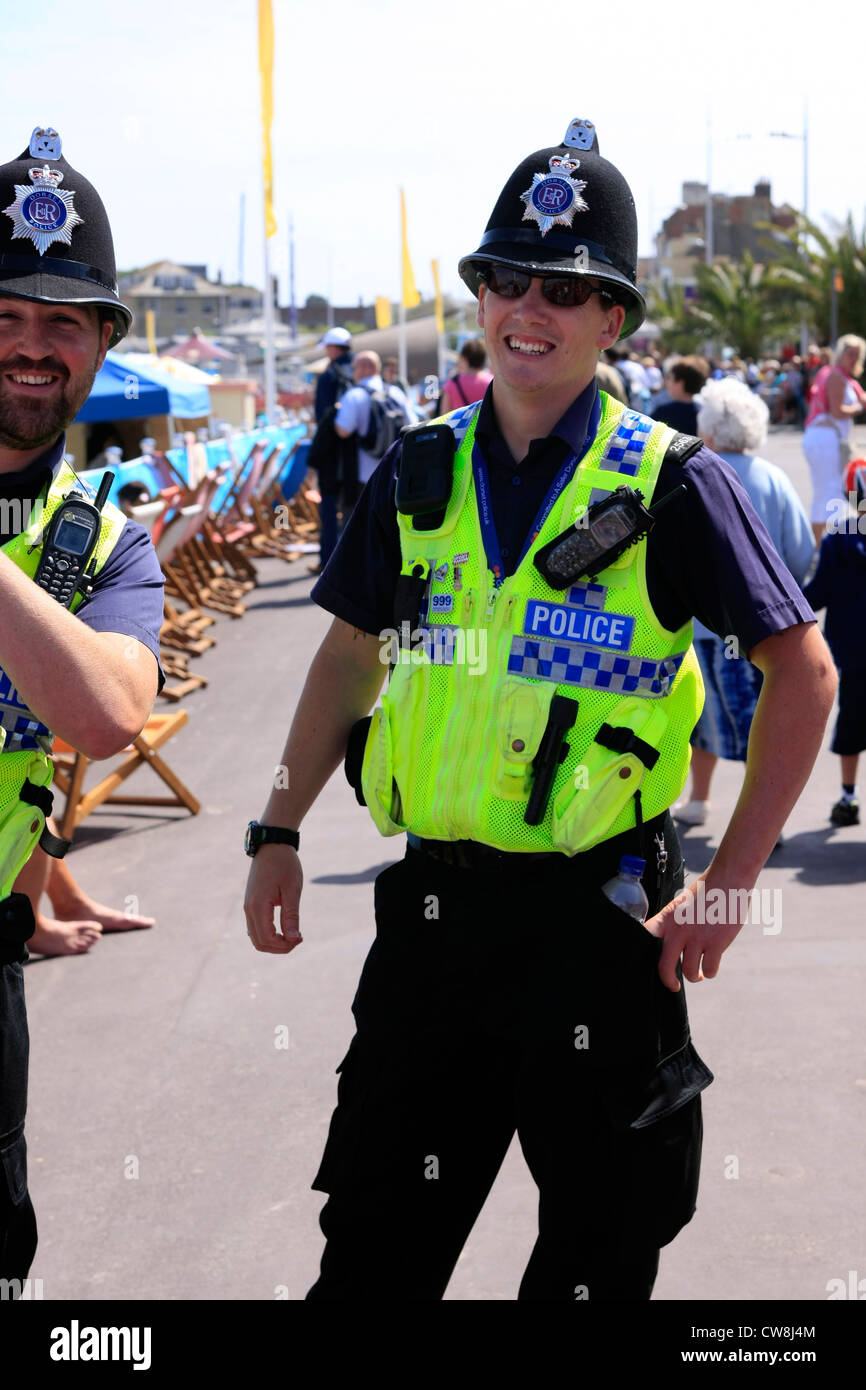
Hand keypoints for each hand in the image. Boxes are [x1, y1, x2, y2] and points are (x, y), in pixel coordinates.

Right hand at [243, 845, 303, 953]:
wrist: (272, 844)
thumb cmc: (284, 864)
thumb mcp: (292, 890)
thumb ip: (291, 916)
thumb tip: (293, 940)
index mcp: (258, 906)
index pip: (268, 939)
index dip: (285, 945)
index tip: (301, 937)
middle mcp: (249, 909)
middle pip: (259, 943)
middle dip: (279, 947)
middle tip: (298, 938)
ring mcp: (248, 906)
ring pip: (256, 937)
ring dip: (273, 942)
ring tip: (292, 935)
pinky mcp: (251, 903)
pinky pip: (256, 928)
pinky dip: (268, 934)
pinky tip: (283, 928)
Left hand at [643, 871, 753, 991]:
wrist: (729, 878)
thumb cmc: (707, 889)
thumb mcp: (682, 903)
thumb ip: (675, 922)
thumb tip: (672, 940)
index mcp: (667, 918)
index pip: (645, 938)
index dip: (640, 953)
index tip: (644, 963)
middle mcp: (679, 930)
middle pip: (664, 966)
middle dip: (668, 981)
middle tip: (673, 985)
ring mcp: (697, 938)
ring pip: (690, 972)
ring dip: (695, 977)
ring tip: (698, 975)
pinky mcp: (716, 944)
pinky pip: (710, 969)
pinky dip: (710, 972)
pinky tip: (710, 968)